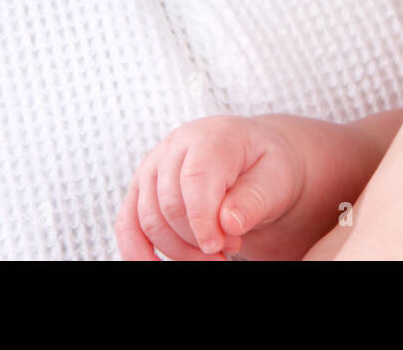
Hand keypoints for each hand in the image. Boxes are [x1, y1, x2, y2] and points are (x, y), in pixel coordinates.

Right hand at [116, 115, 302, 260]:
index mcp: (212, 137)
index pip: (196, 179)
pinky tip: (157, 266)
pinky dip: (137, 252)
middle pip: (170, 206)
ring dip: (179, 251)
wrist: (251, 161)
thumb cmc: (264, 169)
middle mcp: (175, 147)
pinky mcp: (141, 189)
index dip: (203, 220)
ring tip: (216, 254)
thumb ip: (254, 199)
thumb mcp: (275, 180)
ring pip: (149, 220)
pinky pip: (127, 225)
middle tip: (232, 248)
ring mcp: (153, 167)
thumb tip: (229, 223)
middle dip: (199, 240)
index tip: (221, 248)